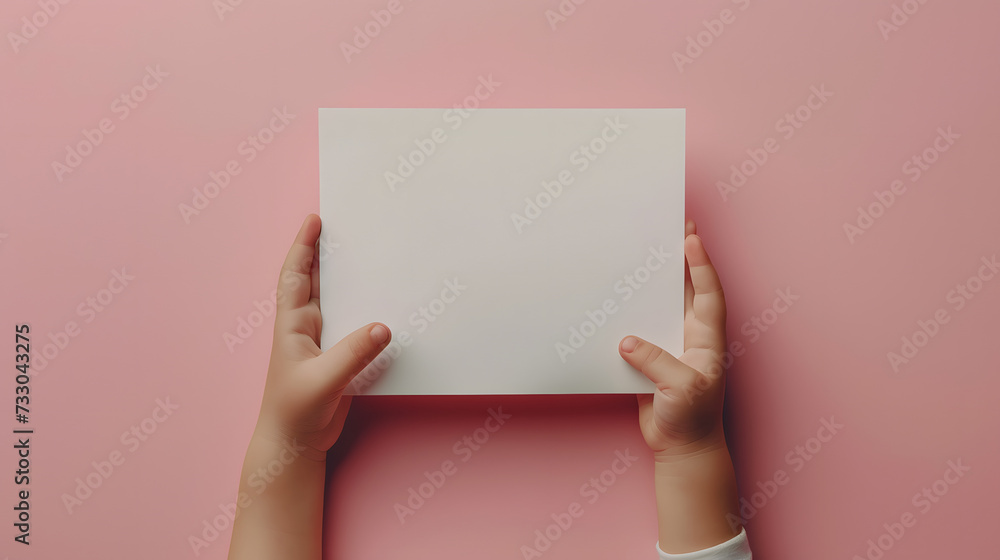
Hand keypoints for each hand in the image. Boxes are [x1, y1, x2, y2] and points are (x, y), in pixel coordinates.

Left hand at [254, 214, 390, 460]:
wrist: (294, 445)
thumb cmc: (294, 412)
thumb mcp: (323, 381)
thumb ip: (352, 354)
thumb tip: (383, 327)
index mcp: (293, 326)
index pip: (296, 276)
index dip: (303, 247)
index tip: (314, 220)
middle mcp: (307, 329)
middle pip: (318, 282)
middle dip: (329, 254)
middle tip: (349, 229)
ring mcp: (323, 344)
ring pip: (338, 303)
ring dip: (351, 283)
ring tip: (372, 259)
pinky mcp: (339, 359)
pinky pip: (355, 327)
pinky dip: (368, 313)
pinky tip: (386, 307)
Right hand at [619, 219, 728, 459]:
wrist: (682, 448)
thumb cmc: (693, 419)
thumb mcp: (681, 388)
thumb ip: (656, 362)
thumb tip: (627, 342)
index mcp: (707, 339)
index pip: (707, 293)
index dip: (701, 265)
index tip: (690, 238)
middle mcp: (691, 336)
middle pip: (688, 289)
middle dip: (683, 259)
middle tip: (673, 226)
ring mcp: (671, 346)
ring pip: (663, 305)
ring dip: (655, 282)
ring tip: (643, 252)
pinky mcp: (651, 359)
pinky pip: (640, 330)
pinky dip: (630, 313)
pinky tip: (616, 299)